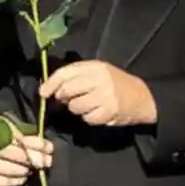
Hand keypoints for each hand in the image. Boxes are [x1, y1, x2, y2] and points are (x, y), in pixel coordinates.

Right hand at [0, 118, 53, 185]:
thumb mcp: (16, 130)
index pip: (15, 134)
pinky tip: (21, 179)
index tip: (49, 148)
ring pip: (2, 167)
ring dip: (20, 170)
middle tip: (42, 163)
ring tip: (30, 170)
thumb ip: (31, 139)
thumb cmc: (4, 138)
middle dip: (28, 158)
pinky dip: (12, 181)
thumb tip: (47, 152)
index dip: (34, 142)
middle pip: (7, 151)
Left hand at [40, 59, 156, 126]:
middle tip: (67, 99)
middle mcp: (99, 79)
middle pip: (67, 91)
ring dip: (76, 109)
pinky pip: (87, 118)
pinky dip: (88, 118)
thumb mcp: (97, 71)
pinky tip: (97, 112)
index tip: (42, 93)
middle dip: (62, 98)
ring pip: (75, 107)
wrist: (142, 97)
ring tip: (87, 105)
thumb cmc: (114, 83)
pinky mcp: (109, 112)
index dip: (50, 84)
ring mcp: (105, 96)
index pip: (65, 73)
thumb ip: (75, 76)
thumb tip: (49, 88)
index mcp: (94, 66)